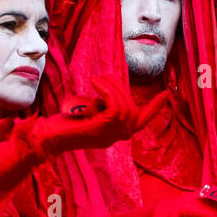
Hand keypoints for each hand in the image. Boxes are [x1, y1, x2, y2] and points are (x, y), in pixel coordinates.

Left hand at [20, 76, 146, 156]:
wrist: (50, 136)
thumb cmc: (65, 124)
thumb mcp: (90, 112)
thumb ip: (103, 106)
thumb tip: (109, 92)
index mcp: (116, 134)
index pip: (141, 121)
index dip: (155, 108)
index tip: (166, 95)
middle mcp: (118, 136)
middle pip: (132, 108)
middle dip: (120, 89)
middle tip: (102, 79)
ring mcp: (112, 134)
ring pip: (124, 105)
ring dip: (111, 88)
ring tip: (97, 80)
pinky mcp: (104, 127)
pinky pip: (115, 104)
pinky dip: (107, 90)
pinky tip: (95, 83)